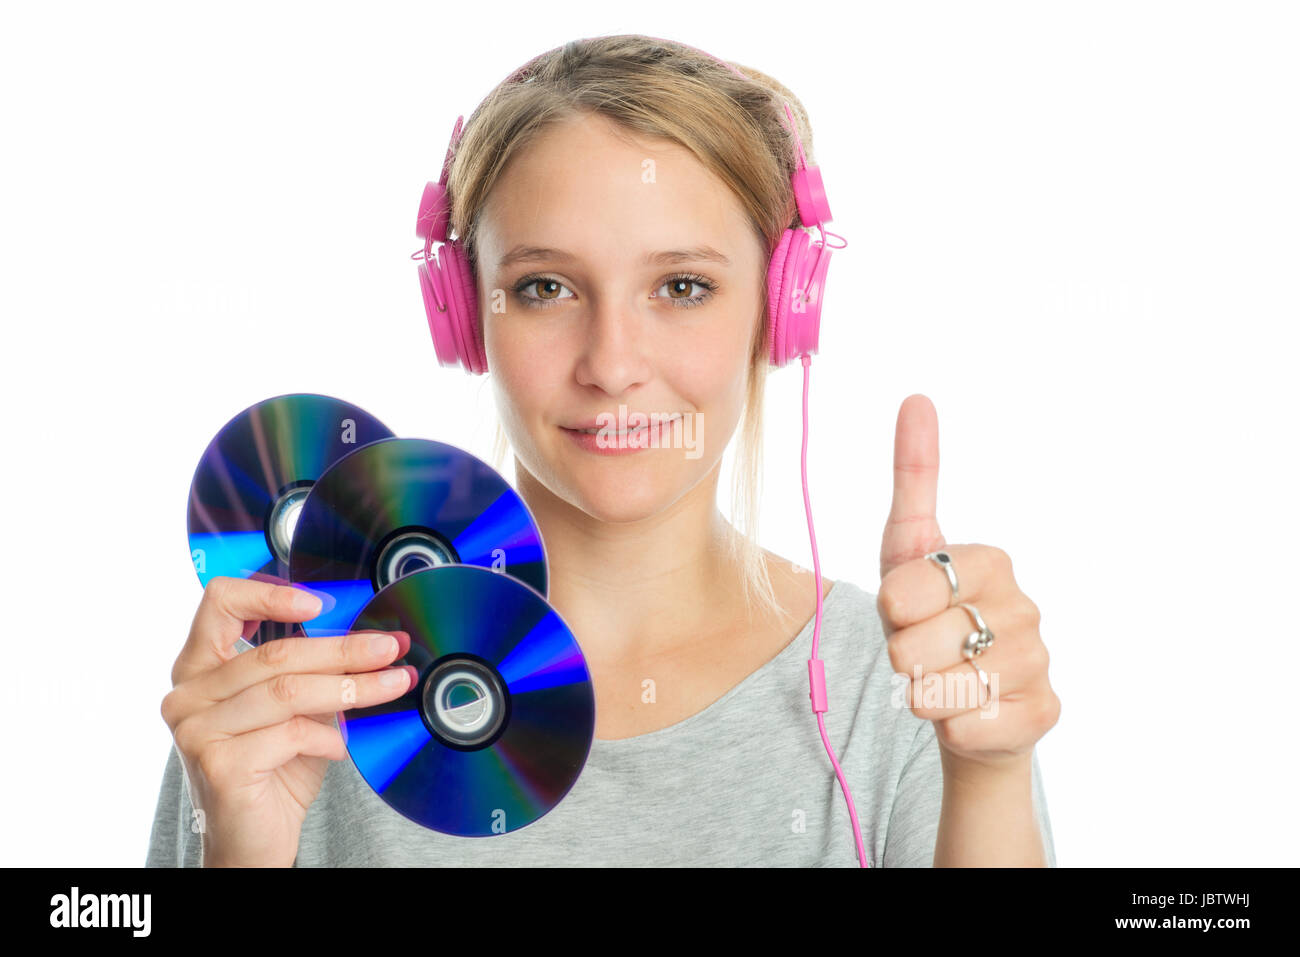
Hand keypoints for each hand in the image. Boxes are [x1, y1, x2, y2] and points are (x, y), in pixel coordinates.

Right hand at [160, 576, 416, 866]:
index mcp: (199, 668)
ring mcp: (197, 730)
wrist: (254, 841)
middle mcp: (188, 695)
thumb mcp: (295, 711)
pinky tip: (342, 748)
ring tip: (392, 685)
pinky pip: (290, 733)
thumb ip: (313, 673)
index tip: (320, 605)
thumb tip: (373, 641)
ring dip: (351, 688)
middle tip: (390, 647)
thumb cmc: (274, 770)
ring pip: (288, 691)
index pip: (220, 603)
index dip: (270, 595)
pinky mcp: (219, 764)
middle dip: (344, 650)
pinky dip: (327, 738)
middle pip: (275, 654)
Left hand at [877, 394, 1059, 774]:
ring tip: (946, 680)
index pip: (902, 592)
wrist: (967, 700)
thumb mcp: (907, 548)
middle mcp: (1024, 607)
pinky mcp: (1043, 713)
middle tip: (925, 652)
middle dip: (902, 658)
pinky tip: (968, 713)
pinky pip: (966, 728)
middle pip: (914, 646)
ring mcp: (1037, 661)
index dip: (889, 610)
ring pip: (939, 690)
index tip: (905, 610)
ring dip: (923, 694)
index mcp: (991, 561)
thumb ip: (914, 477)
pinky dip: (950, 727)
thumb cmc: (931, 619)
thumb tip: (916, 397)